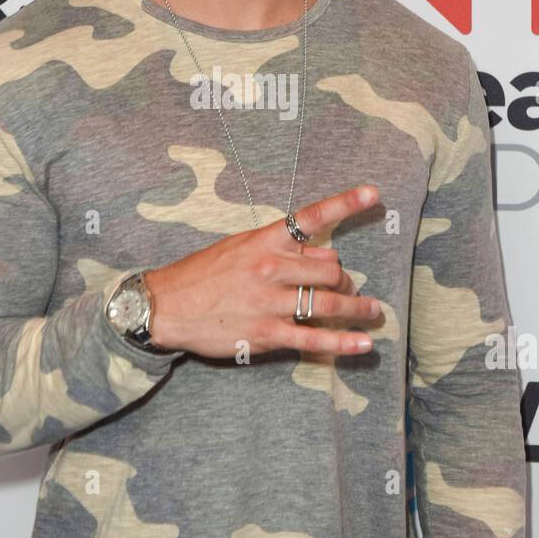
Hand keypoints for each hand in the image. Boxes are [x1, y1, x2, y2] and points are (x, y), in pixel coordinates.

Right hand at [145, 184, 382, 359]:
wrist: (165, 306)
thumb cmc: (201, 274)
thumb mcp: (237, 247)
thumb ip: (278, 250)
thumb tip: (319, 258)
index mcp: (264, 240)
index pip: (311, 217)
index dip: (345, 203)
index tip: (374, 194)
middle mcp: (272, 267)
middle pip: (331, 269)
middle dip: (344, 280)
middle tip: (346, 288)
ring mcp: (271, 301)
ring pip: (330, 303)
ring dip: (358, 308)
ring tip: (373, 311)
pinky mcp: (268, 333)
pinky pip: (314, 338)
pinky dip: (344, 342)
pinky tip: (364, 343)